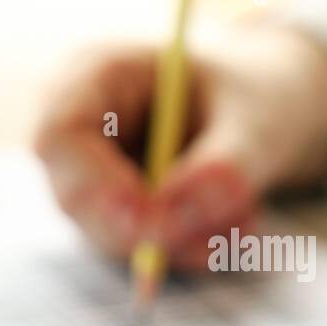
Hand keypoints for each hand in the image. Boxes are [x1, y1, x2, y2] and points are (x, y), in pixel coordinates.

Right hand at [34, 27, 326, 268]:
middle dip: (146, 229)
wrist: (267, 114)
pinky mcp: (118, 216)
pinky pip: (143, 252)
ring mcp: (94, 178)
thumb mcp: (258, 121)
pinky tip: (238, 223)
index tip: (151, 222)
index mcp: (98, 74)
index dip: (95, 185)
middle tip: (209, 243)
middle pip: (76, 197)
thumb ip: (228, 163)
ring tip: (247, 214)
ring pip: (113, 236)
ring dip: (183, 241)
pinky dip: (193, 249)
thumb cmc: (255, 97)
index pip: (59, 135)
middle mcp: (83, 129)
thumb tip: (187, 209)